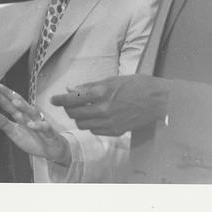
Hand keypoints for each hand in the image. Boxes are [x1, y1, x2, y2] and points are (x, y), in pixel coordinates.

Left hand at [0, 84, 69, 164]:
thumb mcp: (14, 132)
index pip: (8, 103)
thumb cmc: (32, 138)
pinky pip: (44, 127)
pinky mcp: (49, 132)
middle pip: (19, 102)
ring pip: (32, 112)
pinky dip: (38, 125)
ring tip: (14, 102)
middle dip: (8, 94)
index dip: (0, 96)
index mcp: (20, 115)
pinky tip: (31, 124)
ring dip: (24, 107)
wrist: (52, 149)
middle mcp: (29, 115)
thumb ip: (4, 123)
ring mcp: (39, 122)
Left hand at [50, 74, 169, 135]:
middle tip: (67, 104)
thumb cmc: (136, 85)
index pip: (71, 98)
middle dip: (67, 108)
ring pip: (82, 124)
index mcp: (101, 93)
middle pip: (74, 113)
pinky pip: (94, 130)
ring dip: (78, 117)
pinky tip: (94, 117)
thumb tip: (70, 89)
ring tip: (81, 110)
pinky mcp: (116, 131)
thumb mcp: (111, 79)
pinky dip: (90, 124)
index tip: (53, 100)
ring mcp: (110, 122)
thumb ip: (88, 86)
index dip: (59, 100)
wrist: (158, 100)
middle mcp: (103, 109)